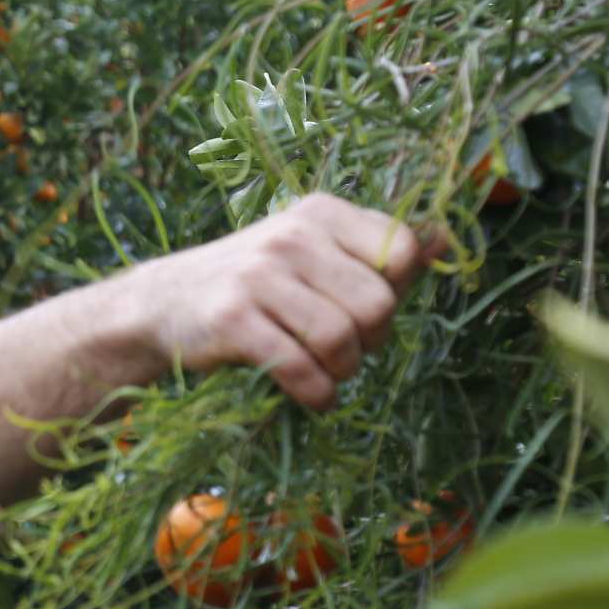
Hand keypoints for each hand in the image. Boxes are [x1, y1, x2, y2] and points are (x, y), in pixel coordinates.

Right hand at [136, 194, 439, 407]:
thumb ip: (374, 251)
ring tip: (325, 374)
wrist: (161, 305)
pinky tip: (311, 395)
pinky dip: (316, 393)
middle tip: (344, 351)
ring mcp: (259, 275)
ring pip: (341, 338)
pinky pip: (301, 367)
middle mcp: (291, 235)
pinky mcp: (233, 319)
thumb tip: (447, 239)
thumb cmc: (251, 284)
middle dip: (371, 342)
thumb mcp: (311, 253)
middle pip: (377, 304)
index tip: (363, 311)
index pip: (401, 253)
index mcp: (320, 213)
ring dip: (342, 372)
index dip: (395, 295)